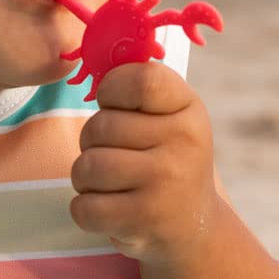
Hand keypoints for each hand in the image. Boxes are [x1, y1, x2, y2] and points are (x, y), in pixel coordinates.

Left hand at [68, 60, 220, 264]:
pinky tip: (110, 209)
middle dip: (92, 143)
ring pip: (87, 167)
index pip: (139, 79)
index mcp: (189, 109)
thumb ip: (137, 87)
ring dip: (86, 178)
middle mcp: (183, 143)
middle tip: (114, 155)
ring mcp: (165, 183)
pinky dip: (86, 210)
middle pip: (100, 127)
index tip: (114, 105)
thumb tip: (92, 51)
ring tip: (110, 184)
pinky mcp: (143, 219)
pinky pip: (84, 207)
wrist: (193, 226)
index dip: (111, 90)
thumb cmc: (167, 158)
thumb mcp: (169, 117)